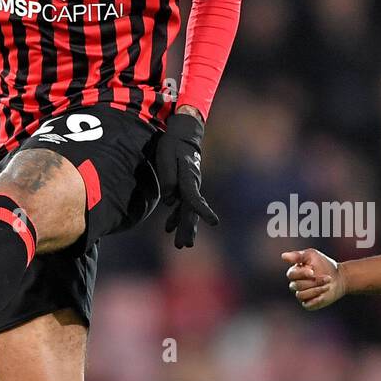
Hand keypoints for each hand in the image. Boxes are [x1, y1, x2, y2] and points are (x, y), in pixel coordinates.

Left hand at [154, 109, 217, 248]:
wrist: (183, 134)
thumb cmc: (173, 145)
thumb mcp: (166, 158)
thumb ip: (167, 179)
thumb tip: (169, 200)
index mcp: (188, 178)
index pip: (195, 198)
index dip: (203, 210)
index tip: (215, 222)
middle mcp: (192, 185)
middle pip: (191, 211)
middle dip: (188, 228)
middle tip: (185, 245)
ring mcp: (189, 187)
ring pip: (188, 211)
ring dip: (184, 227)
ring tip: (180, 244)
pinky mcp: (184, 187)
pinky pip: (182, 206)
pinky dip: (176, 217)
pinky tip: (169, 227)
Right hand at [282, 248, 346, 309]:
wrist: (338, 277)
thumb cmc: (324, 264)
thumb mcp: (312, 256)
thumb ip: (298, 256)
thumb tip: (283, 256)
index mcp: (295, 273)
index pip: (291, 275)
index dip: (301, 274)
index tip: (312, 271)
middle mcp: (296, 284)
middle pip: (297, 285)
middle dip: (314, 282)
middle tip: (327, 278)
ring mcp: (302, 295)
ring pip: (301, 295)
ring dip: (316, 290)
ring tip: (328, 285)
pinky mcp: (308, 304)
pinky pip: (307, 305)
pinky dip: (315, 300)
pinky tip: (324, 295)